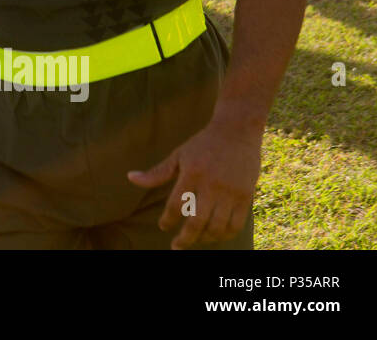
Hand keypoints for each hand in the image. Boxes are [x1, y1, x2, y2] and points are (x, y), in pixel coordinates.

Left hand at [127, 117, 262, 248]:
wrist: (237, 131)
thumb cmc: (203, 144)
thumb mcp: (178, 154)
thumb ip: (157, 172)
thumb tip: (130, 178)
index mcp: (191, 173)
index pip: (176, 205)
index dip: (168, 220)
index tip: (163, 227)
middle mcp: (211, 185)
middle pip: (197, 222)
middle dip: (185, 238)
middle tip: (176, 246)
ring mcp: (230, 192)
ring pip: (217, 227)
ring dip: (204, 238)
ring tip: (195, 239)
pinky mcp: (246, 196)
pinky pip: (236, 225)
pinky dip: (225, 234)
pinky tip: (215, 235)